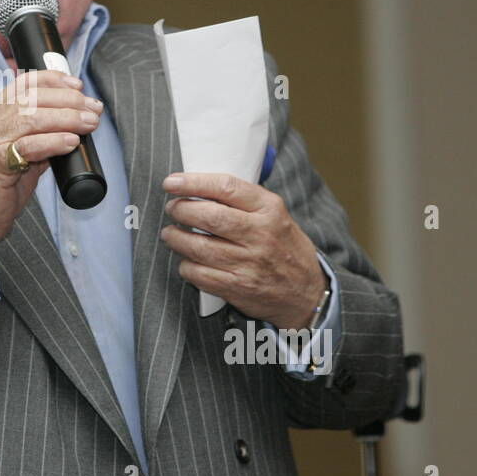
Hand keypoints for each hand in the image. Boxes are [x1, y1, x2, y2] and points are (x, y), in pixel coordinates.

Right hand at [0, 69, 102, 252]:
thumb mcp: (19, 152)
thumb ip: (41, 137)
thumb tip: (73, 127)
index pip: (24, 83)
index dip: (54, 80)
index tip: (78, 86)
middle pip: (32, 98)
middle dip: (68, 100)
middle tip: (92, 109)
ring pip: (31, 117)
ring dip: (66, 118)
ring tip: (88, 123)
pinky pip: (28, 145)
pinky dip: (54, 141)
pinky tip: (71, 142)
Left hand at [158, 172, 321, 329]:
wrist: (306, 293)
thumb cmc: (283, 247)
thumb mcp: (276, 215)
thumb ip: (244, 199)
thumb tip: (198, 184)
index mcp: (269, 209)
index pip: (226, 187)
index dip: (193, 182)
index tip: (171, 182)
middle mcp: (261, 235)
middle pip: (209, 216)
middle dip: (181, 210)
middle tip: (172, 208)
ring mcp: (249, 263)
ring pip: (199, 247)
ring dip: (176, 238)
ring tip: (169, 233)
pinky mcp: (238, 287)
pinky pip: (199, 274)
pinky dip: (186, 266)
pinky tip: (186, 260)